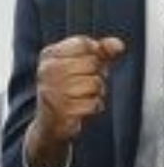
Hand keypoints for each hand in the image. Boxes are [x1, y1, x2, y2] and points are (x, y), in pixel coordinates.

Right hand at [27, 35, 123, 166]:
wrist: (50, 122)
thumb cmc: (68, 89)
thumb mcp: (83, 64)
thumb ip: (102, 50)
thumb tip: (118, 46)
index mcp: (49, 56)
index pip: (82, 44)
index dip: (94, 53)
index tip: (86, 64)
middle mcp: (47, 71)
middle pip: (91, 63)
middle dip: (96, 74)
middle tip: (84, 83)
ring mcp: (52, 91)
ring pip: (95, 84)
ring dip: (96, 92)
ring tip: (82, 97)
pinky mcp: (62, 111)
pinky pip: (94, 103)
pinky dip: (93, 107)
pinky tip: (81, 108)